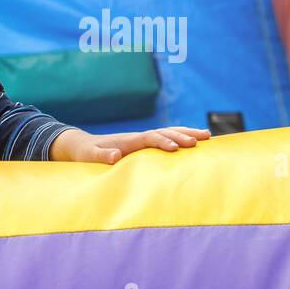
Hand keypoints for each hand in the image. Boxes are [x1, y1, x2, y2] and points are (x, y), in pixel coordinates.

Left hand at [49, 126, 210, 163]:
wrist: (81, 146)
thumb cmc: (85, 154)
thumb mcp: (88, 157)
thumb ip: (101, 156)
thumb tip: (116, 155)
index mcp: (127, 141)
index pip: (149, 138)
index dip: (163, 141)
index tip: (176, 148)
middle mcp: (137, 137)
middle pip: (164, 131)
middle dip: (183, 134)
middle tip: (201, 139)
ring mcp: (141, 139)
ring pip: (168, 132)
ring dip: (186, 133)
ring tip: (207, 135)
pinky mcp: (144, 144)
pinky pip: (165, 139)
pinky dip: (180, 137)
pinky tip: (194, 142)